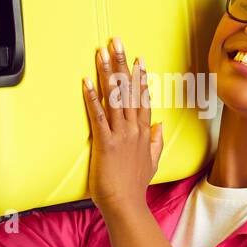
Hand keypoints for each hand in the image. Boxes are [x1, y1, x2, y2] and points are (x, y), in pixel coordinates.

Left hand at [81, 35, 163, 215]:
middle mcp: (134, 129)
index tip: (138, 58)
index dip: (140, 77)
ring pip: (114, 97)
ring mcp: (121, 134)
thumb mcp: (152, 162)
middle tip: (117, 42)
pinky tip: (86, 81)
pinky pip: (98, 115)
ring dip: (107, 72)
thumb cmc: (135, 186)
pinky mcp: (106, 142)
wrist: (126, 204)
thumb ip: (157, 141)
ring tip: (102, 52)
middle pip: (128, 90)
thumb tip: (160, 125)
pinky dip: (92, 97)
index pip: (143, 98)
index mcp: (145, 133)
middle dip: (121, 63)